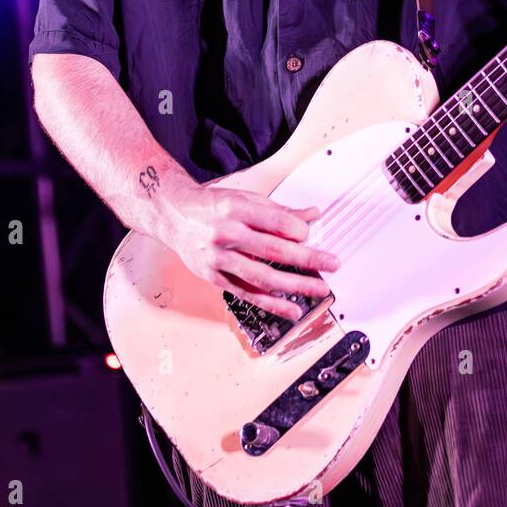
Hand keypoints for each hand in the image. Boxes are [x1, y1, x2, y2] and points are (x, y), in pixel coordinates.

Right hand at [151, 177, 336, 320]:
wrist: (174, 215)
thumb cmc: (212, 206)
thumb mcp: (245, 198)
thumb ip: (279, 211)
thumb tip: (312, 215)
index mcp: (237, 208)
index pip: (277, 222)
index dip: (300, 231)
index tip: (312, 236)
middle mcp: (227, 233)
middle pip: (274, 250)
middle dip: (308, 259)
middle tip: (332, 265)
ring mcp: (219, 258)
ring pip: (262, 276)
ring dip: (294, 285)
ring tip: (318, 290)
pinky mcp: (214, 277)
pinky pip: (246, 293)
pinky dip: (270, 303)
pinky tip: (290, 308)